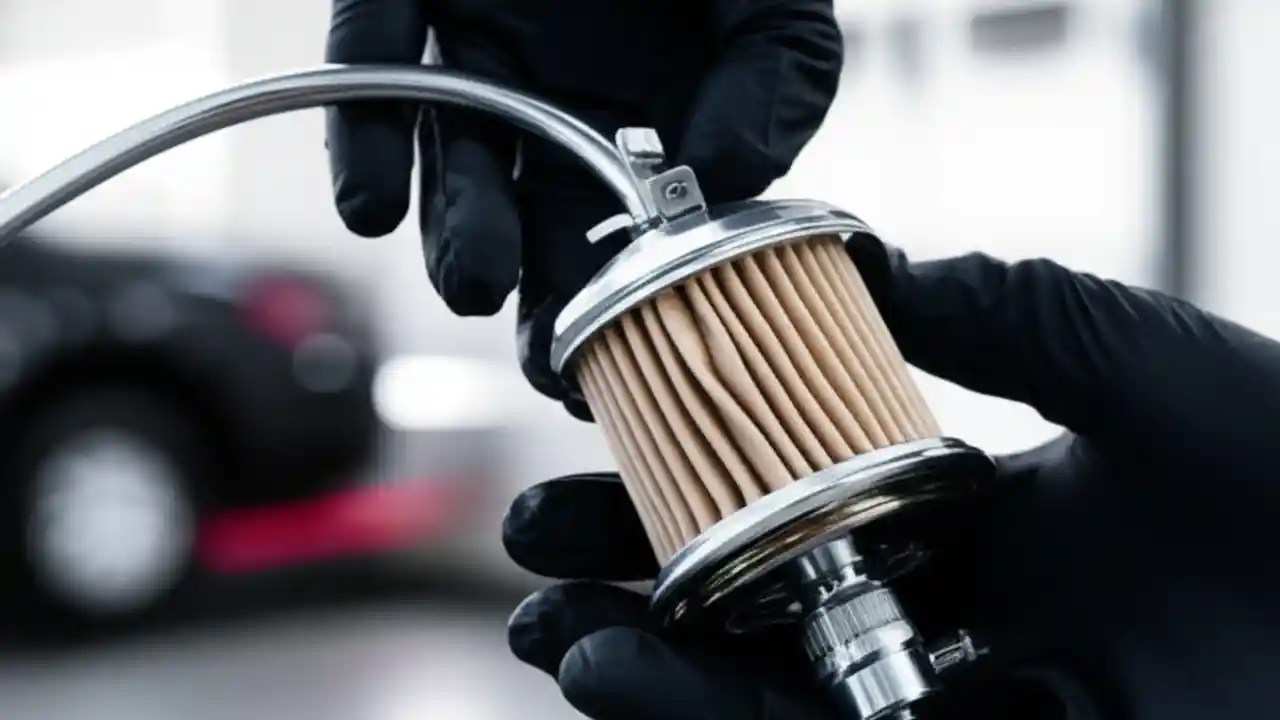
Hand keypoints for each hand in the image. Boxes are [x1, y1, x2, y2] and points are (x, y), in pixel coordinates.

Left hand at [323, 0, 843, 418]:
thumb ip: (779, 80)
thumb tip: (734, 185)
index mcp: (648, 102)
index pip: (638, 223)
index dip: (634, 297)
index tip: (633, 362)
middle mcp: (561, 87)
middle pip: (544, 216)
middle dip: (546, 295)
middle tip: (555, 358)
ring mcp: (481, 41)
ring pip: (458, 158)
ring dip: (462, 232)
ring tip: (480, 283)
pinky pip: (375, 64)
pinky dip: (367, 136)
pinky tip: (372, 209)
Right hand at [504, 237, 1279, 718]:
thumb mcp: (1133, 357)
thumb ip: (1000, 310)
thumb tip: (867, 258)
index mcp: (983, 515)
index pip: (800, 499)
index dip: (696, 477)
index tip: (601, 435)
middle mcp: (962, 619)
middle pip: (764, 610)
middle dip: (635, 585)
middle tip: (535, 553)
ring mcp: (968, 705)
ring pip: (774, 699)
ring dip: (651, 672)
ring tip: (553, 635)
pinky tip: (634, 684)